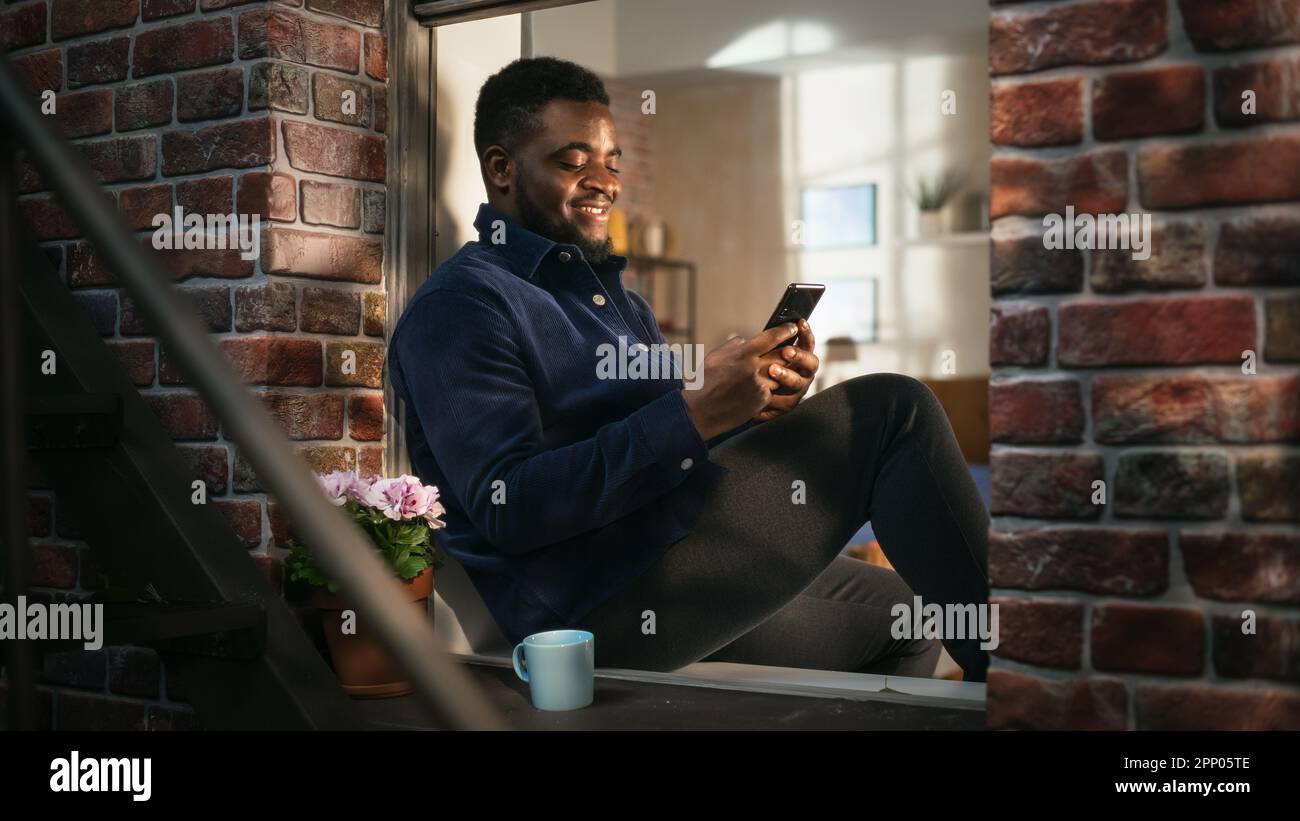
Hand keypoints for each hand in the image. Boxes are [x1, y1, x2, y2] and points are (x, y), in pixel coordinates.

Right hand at [680, 323, 799, 439]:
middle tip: (793, 348)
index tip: (792, 327)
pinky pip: (773, 390)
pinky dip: (769, 388)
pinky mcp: (761, 400)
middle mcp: (753, 368)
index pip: (771, 337)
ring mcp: (759, 385)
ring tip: (773, 371)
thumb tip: (747, 340)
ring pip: (781, 373)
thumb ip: (735, 346)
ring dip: (780, 372)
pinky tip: (760, 389)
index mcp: (742, 354)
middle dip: (789, 351)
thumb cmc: (705, 382)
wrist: (700, 410)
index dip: (785, 330)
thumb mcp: (716, 356)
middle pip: (782, 354)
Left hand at [754, 318, 818, 421]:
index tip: (799, 324)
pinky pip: (786, 403)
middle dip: (799, 356)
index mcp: (797, 358)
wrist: (736, 398)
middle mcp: (801, 374)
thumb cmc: (749, 371)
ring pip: (798, 384)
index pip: (807, 343)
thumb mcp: (755, 353)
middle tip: (786, 351)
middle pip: (811, 364)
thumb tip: (769, 328)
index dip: (806, 333)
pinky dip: (776, 398)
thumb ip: (766, 343)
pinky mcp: (786, 406)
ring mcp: (795, 390)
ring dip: (787, 375)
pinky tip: (765, 392)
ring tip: (772, 370)